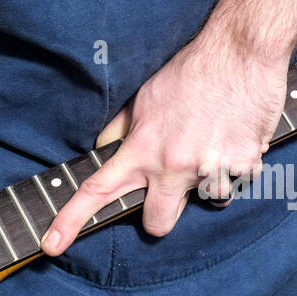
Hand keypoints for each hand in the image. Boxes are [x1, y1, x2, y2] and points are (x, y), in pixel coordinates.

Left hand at [41, 23, 289, 255]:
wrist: (242, 50)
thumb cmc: (192, 69)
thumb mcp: (146, 96)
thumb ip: (123, 129)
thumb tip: (105, 149)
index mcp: (144, 147)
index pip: (97, 190)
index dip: (70, 221)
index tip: (52, 245)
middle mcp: (174, 166)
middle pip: (157, 223)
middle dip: (161, 211)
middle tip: (171, 185)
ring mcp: (211, 171)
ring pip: (208, 202)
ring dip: (209, 183)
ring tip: (214, 146)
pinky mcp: (245, 167)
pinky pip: (239, 183)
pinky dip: (238, 167)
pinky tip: (235, 139)